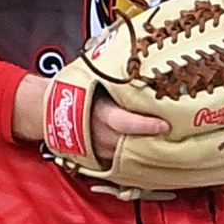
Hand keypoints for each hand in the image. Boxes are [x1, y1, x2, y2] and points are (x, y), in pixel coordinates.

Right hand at [11, 76, 168, 161]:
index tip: (165, 124)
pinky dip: (136, 160)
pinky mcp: (98, 160)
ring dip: (148, 152)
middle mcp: (100, 136)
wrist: (44, 111)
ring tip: (172, 147)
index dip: (146, 125)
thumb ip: (112, 75)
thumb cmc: (69, 90)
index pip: (125, 122)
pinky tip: (153, 157)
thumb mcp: (89, 77)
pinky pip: (121, 163)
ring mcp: (99, 151)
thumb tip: (138, 60)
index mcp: (98, 114)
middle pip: (132, 143)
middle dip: (154, 142)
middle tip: (179, 137)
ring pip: (128, 156)